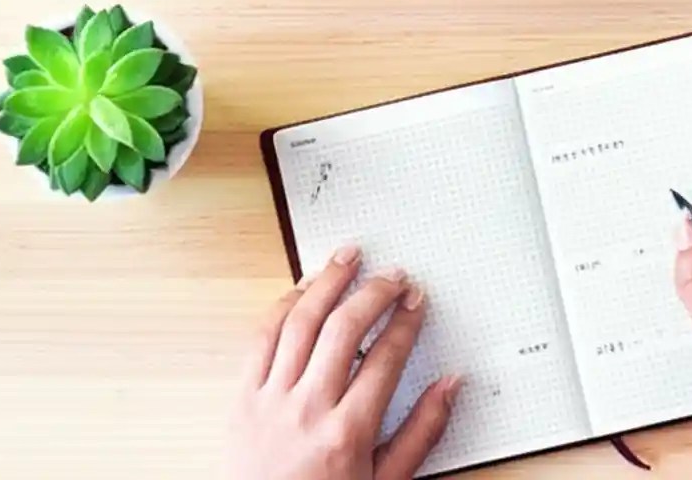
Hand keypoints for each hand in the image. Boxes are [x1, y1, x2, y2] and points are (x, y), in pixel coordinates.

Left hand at [228, 245, 460, 479]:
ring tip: (348, 257)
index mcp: (348, 433)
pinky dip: (283, 306)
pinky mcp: (241, 398)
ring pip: (299, 322)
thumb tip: (450, 385)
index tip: (417, 300)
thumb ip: (422, 431)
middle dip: (374, 292)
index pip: (385, 358)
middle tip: (393, 275)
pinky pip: (260, 338)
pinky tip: (302, 289)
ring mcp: (270, 401)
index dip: (406, 321)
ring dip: (327, 282)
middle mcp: (307, 410)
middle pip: (344, 329)